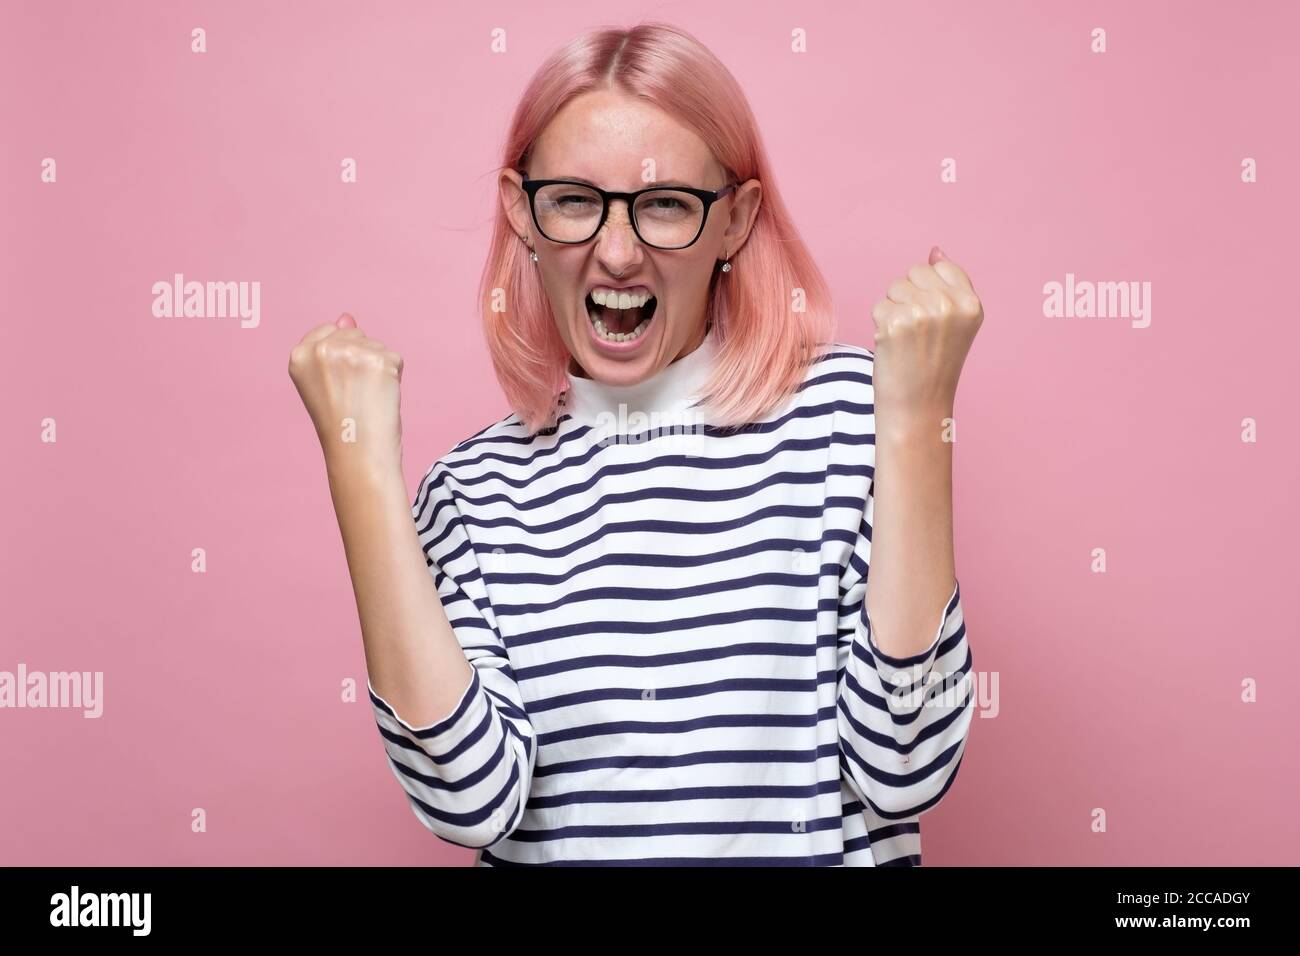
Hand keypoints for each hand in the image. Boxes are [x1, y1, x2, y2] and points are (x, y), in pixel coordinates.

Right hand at [288, 313, 405, 475]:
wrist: (358, 452)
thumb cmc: (340, 423)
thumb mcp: (322, 381)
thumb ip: (331, 345)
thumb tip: (347, 317)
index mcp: (299, 355)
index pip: (328, 331)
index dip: (340, 359)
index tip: (338, 384)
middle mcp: (322, 349)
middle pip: (354, 334)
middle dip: (360, 360)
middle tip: (354, 395)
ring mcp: (352, 352)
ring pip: (375, 345)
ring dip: (377, 368)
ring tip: (366, 398)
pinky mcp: (380, 360)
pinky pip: (394, 357)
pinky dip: (394, 376)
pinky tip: (381, 396)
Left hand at [869, 246, 981, 422]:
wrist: (918, 405)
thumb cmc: (934, 364)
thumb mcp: (957, 323)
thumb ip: (950, 284)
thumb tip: (935, 250)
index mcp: (971, 303)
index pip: (939, 266)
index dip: (929, 290)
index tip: (934, 320)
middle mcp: (950, 305)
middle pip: (914, 272)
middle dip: (910, 296)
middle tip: (918, 332)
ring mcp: (922, 312)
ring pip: (894, 287)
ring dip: (894, 310)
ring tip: (906, 339)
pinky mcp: (894, 323)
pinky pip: (879, 306)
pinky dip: (880, 325)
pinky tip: (893, 346)